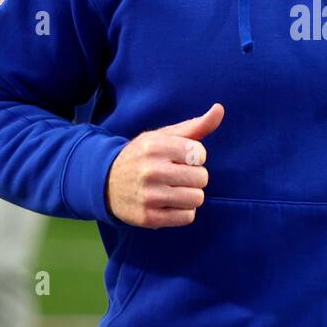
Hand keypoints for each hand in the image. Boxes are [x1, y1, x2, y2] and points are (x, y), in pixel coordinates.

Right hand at [106, 103, 222, 227]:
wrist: (106, 182)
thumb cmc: (144, 156)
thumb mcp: (164, 136)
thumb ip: (195, 125)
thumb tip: (219, 109)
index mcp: (155, 146)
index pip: (199, 154)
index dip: (195, 157)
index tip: (181, 158)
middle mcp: (151, 170)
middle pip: (201, 178)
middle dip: (194, 177)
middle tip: (177, 176)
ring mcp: (149, 196)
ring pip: (197, 198)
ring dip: (190, 195)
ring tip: (174, 190)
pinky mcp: (149, 218)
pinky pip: (187, 217)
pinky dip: (183, 212)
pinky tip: (168, 204)